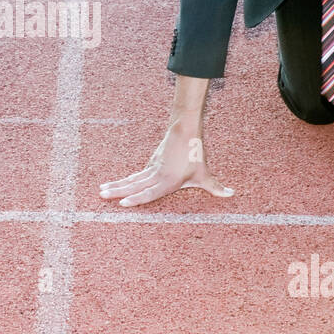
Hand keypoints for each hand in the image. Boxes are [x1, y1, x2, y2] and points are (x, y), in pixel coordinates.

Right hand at [99, 121, 233, 206]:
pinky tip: (118, 183)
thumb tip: (231, 194)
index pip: (149, 193)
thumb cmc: (195, 153)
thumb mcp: (205, 174)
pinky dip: (127, 179)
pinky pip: (137, 174)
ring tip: (102, 189)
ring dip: (117, 184)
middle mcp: (157, 175)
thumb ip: (215, 187)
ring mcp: (152, 168)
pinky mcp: (152, 162)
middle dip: (117, 191)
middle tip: (101, 195)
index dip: (136, 199)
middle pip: (134, 185)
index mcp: (167, 181)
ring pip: (132, 179)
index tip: (123, 203)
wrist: (185, 130)